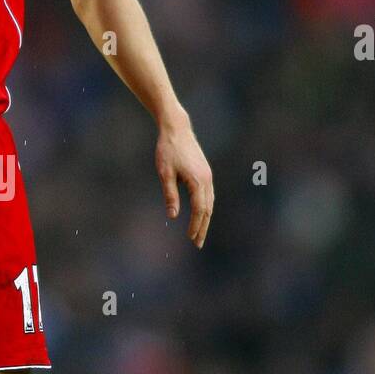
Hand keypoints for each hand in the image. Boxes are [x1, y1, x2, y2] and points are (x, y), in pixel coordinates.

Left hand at [155, 113, 213, 248]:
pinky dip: (206, 208)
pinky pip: (209, 195)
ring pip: (210, 203)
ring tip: (199, 233)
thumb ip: (170, 195)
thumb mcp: (164, 173)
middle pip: (207, 210)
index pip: (199, 210)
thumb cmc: (168, 150)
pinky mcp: (205, 172)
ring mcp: (208, 176)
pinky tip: (201, 215)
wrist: (177, 129)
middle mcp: (206, 180)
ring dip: (205, 219)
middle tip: (198, 244)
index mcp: (197, 181)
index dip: (196, 226)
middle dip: (203, 227)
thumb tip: (173, 216)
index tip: (191, 239)